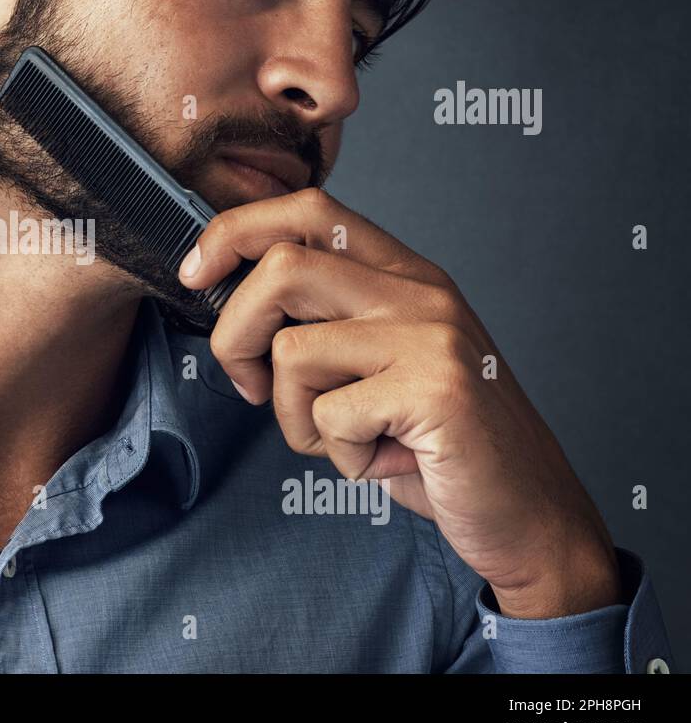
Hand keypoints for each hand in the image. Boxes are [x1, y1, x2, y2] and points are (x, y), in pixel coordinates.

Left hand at [179, 187, 620, 618]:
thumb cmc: (436, 443)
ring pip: (293, 352)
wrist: (527, 511)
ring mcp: (431, 337)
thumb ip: (323, 321)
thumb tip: (227, 299)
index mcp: (403, 275)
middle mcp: (419, 293)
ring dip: (294, 417)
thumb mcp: (376, 364)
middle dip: (235, 335)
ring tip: (345, 439)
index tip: (196, 274)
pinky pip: (329, 415)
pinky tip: (382, 460)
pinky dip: (338, 456)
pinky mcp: (437, 390)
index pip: (308, 211)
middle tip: (250, 386)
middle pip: (282, 268)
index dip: (235, 232)